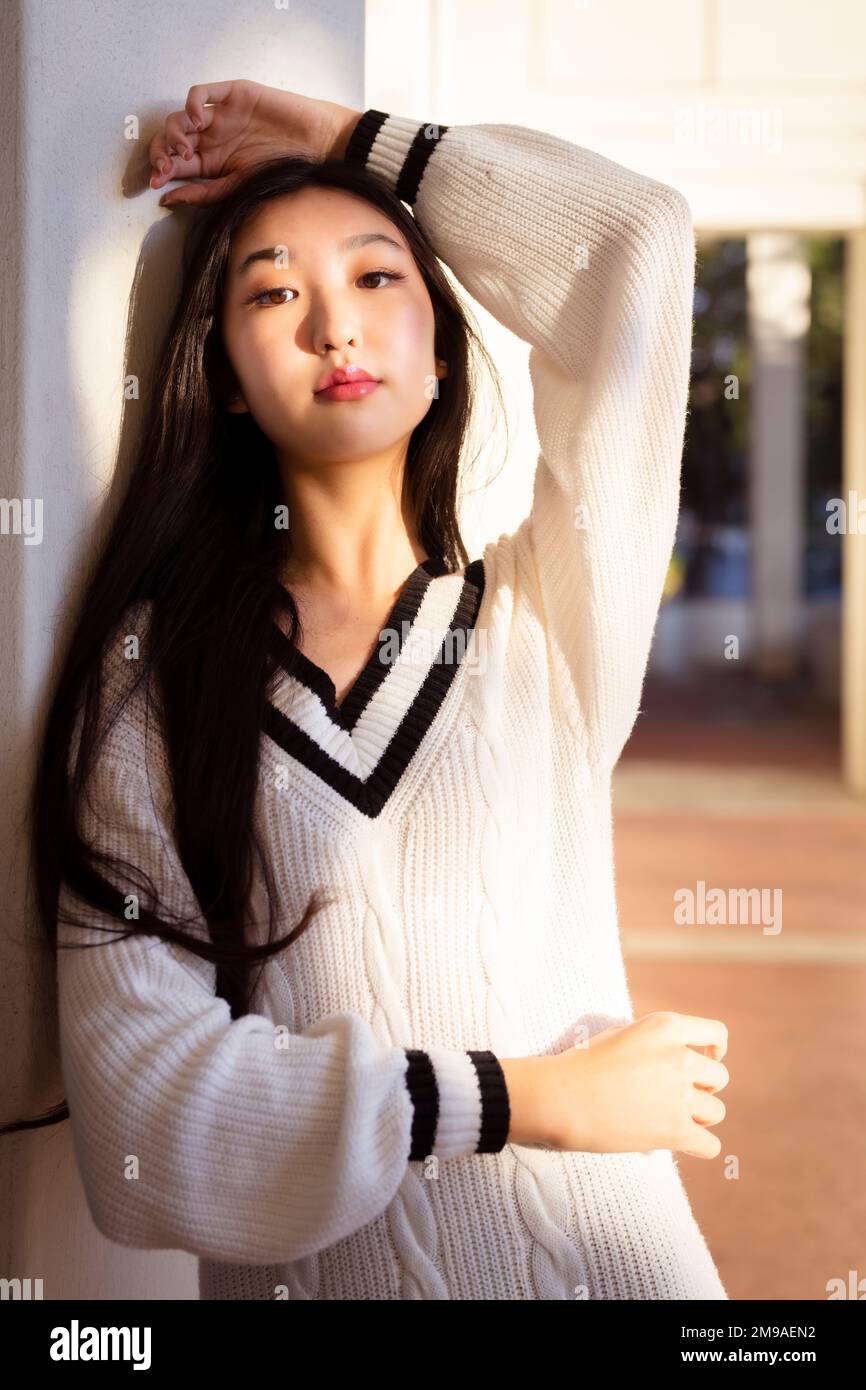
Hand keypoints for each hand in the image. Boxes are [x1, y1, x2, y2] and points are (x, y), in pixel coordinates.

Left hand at [148, 80, 361, 207]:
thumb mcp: (240, 188)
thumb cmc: (284, 171)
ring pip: (181, 118)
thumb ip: (205, 193)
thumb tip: (168, 199)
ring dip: (174, 133)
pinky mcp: (232, 94)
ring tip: (186, 150)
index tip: (156, 183)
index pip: (175, 163)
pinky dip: (191, 105)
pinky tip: (196, 122)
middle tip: (164, 168)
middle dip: (161, 152)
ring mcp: (221, 115)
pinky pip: (200, 94)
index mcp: (212, 162)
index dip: (161, 171)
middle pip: (171, 139)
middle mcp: (212, 138)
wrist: (316, 147)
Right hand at [506, 1010, 729, 1158]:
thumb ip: (656, 1042)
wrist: (561, 1097)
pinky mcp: (674, 1132)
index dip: (716, 1049)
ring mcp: (679, 1096)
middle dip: (703, 1087)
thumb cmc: (583, 1064)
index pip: (717, 1034)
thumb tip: (679, 1059)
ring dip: (699, 1116)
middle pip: (719, 1077)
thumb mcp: (623, 1035)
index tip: (707, 1059)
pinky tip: (683, 1143)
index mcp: (666, 1027)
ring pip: (716, 1111)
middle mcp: (679, 1058)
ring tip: (673, 1118)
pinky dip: (699, 1146)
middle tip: (678, 1095)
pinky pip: (711, 1145)